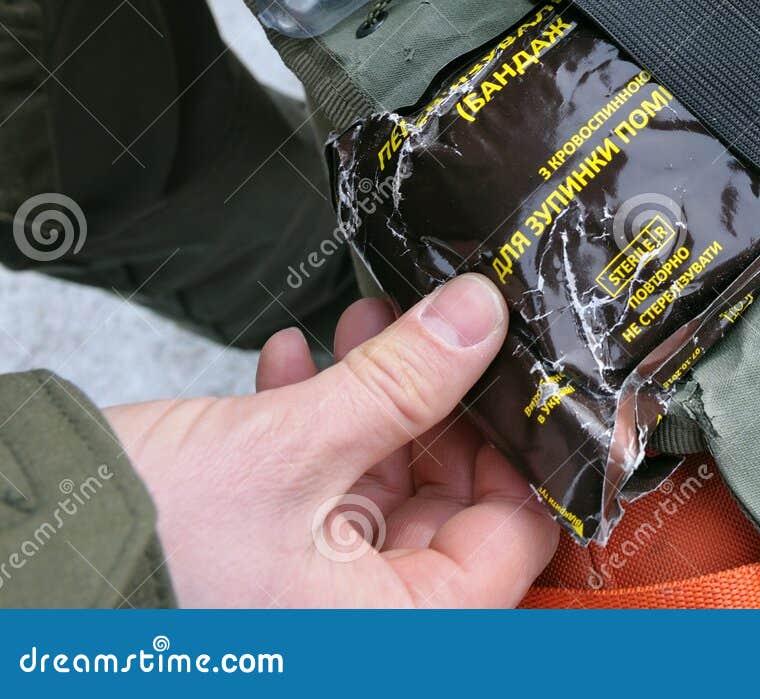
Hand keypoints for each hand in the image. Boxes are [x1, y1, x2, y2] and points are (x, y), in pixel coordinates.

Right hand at [106, 275, 554, 607]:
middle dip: (435, 403)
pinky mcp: (263, 567)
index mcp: (397, 633)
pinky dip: (315, 425)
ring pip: (383, 486)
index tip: (506, 373)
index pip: (514, 540)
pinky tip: (292, 363)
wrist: (5, 563)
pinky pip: (319, 493)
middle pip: (451, 505)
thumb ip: (403, 381)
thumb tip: (479, 318)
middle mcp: (363, 630)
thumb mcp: (291, 448)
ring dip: (375, 399)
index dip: (516, 448)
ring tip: (361, 324)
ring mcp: (311, 603)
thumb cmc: (137, 551)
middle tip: (431, 329)